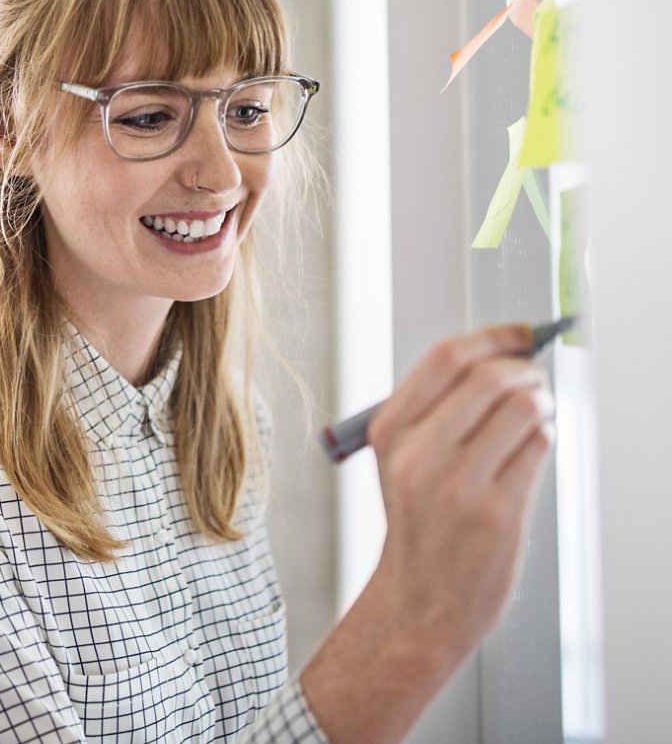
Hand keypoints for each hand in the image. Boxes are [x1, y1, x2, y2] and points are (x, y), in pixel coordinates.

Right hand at [297, 323, 554, 743]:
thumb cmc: (419, 523)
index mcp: (389, 431)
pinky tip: (533, 447)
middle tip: (534, 381)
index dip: (493, 337)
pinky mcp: (496, 512)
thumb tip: (501, 356)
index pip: (445, 358)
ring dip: (542, 403)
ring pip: (521, 408)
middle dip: (524, 370)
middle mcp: (418, 454)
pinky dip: (545, 436)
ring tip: (537, 415)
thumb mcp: (400, 459)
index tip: (519, 333)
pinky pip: (538, 447)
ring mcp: (457, 484)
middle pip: (489, 377)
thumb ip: (436, 409)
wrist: (420, 599)